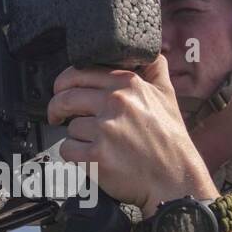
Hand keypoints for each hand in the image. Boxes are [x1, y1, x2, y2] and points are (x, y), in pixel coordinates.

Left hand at [47, 55, 214, 215]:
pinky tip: (91, 158)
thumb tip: (146, 51)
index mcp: (128, 84)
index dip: (64, 83)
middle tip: (57, 116)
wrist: (175, 180)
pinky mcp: (97, 155)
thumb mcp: (167, 95)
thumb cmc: (170, 141)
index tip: (61, 92)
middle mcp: (116, 102)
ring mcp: (105, 129)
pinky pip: (68, 150)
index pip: (79, 72)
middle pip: (65, 97)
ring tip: (95, 144)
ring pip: (69, 127)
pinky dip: (75, 156)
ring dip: (76, 137)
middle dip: (56, 108)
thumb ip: (154, 68)